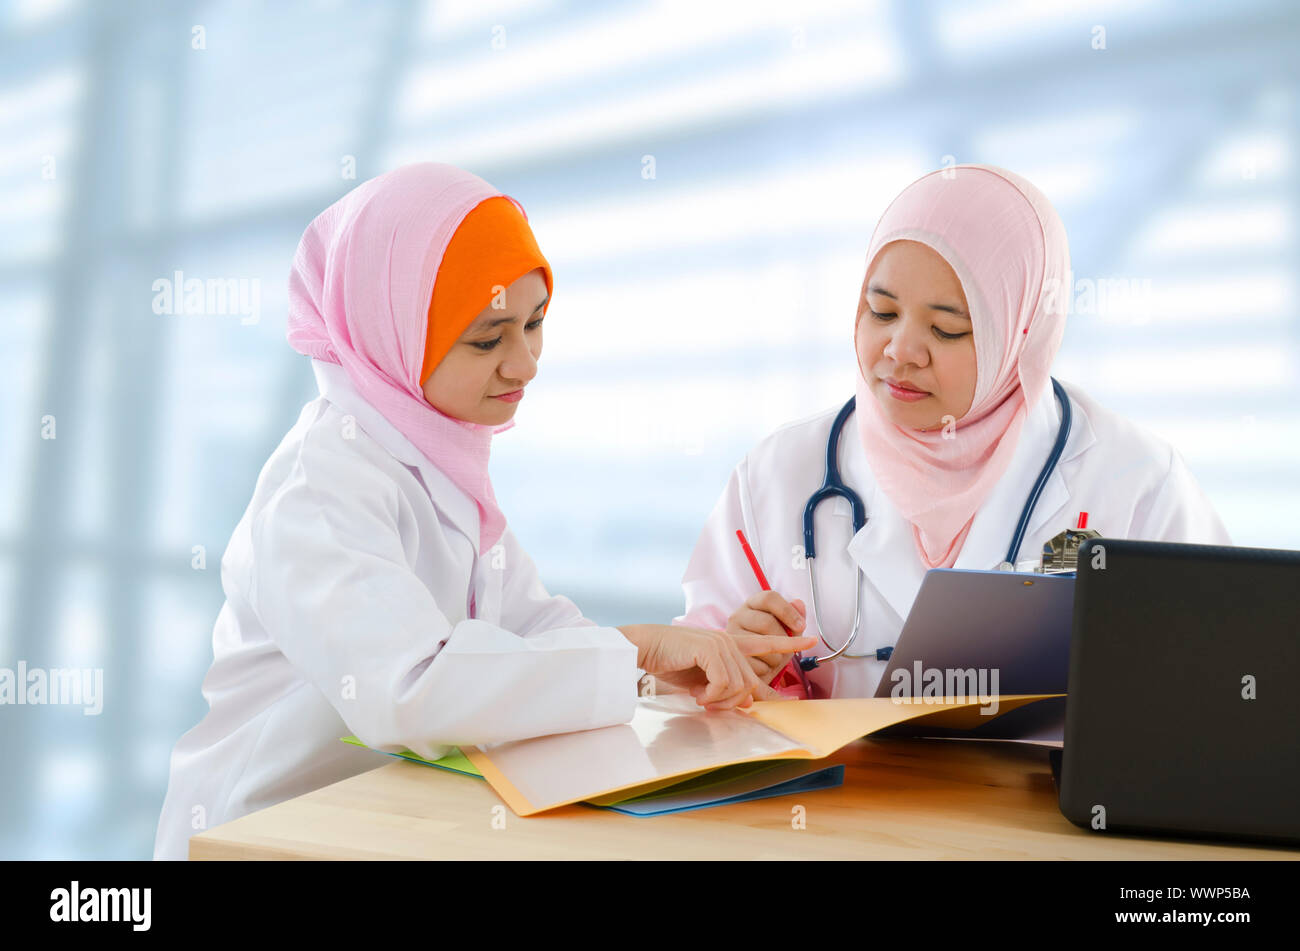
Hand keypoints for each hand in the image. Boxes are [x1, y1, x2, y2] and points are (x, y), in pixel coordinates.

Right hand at [616, 624, 816, 710]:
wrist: (645, 648)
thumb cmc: (669, 662)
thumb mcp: (703, 679)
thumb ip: (726, 686)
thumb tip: (748, 700)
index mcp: (730, 644)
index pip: (766, 643)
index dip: (789, 644)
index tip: (810, 639)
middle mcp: (730, 641)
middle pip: (750, 683)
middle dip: (733, 702)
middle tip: (709, 705)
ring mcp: (722, 643)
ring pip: (738, 686)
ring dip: (718, 700)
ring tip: (700, 698)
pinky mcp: (711, 649)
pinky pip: (724, 683)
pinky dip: (711, 695)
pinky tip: (698, 694)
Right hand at [726, 592, 807, 682]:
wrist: (750, 671)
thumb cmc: (768, 646)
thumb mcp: (784, 630)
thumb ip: (794, 616)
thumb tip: (798, 604)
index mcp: (752, 604)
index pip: (769, 598)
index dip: (788, 611)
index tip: (801, 626)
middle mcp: (738, 616)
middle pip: (767, 622)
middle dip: (784, 640)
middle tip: (788, 650)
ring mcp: (731, 635)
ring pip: (763, 644)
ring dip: (777, 657)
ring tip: (773, 660)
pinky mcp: (730, 657)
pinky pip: (757, 663)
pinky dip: (766, 669)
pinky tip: (763, 668)